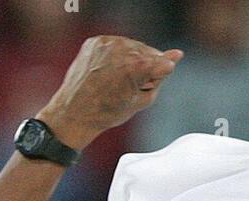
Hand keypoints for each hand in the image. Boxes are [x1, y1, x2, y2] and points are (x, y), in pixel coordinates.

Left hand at [36, 36, 182, 150]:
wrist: (75, 111)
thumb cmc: (109, 111)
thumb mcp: (143, 99)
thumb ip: (160, 77)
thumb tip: (174, 58)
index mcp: (137, 66)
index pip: (164, 61)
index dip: (164, 71)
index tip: (162, 74)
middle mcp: (122, 50)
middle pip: (149, 52)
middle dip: (147, 66)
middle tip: (134, 86)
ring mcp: (107, 43)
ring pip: (133, 46)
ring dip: (133, 59)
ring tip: (120, 79)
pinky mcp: (95, 41)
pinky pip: (116, 44)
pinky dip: (118, 55)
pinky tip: (111, 71)